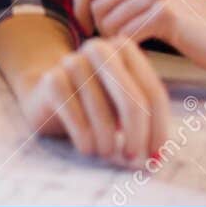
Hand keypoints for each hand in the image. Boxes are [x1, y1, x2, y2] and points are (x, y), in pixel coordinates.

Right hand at [14, 36, 170, 166]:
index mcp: (124, 49)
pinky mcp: (51, 79)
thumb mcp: (122, 102)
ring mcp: (72, 62)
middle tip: (133, 158)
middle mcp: (99, 49)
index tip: (157, 156)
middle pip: (132, 100)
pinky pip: (75, 115)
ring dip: (107, 141)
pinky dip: (84, 137)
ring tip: (105, 151)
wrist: (46, 94)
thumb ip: (142, 117)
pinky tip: (86, 147)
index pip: (153, 93)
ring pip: (102, 111)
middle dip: (137, 136)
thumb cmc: (93, 102)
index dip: (159, 129)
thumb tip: (158, 153)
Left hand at [74, 0, 205, 73]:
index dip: (77, 8)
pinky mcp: (164, 13)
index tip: (84, 28)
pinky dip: (129, 48)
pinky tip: (145, 50)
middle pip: (95, 5)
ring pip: (107, 23)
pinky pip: (125, 35)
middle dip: (99, 30)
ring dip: (116, 41)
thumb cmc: (186, 23)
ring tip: (137, 45)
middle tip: (119, 42)